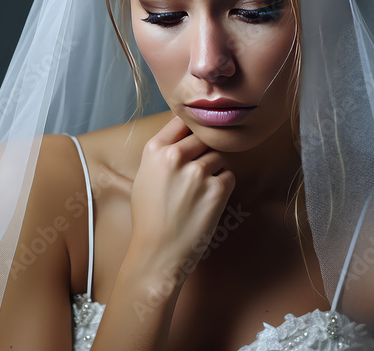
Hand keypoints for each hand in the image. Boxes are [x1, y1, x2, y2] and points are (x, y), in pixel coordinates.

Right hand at [125, 115, 235, 280]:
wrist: (158, 251)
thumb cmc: (149, 216)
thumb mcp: (145, 176)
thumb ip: (162, 153)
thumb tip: (185, 134)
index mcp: (154, 150)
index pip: (181, 121)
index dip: (191, 129)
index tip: (194, 138)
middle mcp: (175, 156)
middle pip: (204, 138)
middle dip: (203, 153)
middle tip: (196, 175)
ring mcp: (197, 172)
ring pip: (218, 156)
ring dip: (214, 170)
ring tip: (198, 193)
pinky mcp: (217, 189)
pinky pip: (229, 176)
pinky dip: (222, 187)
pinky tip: (206, 202)